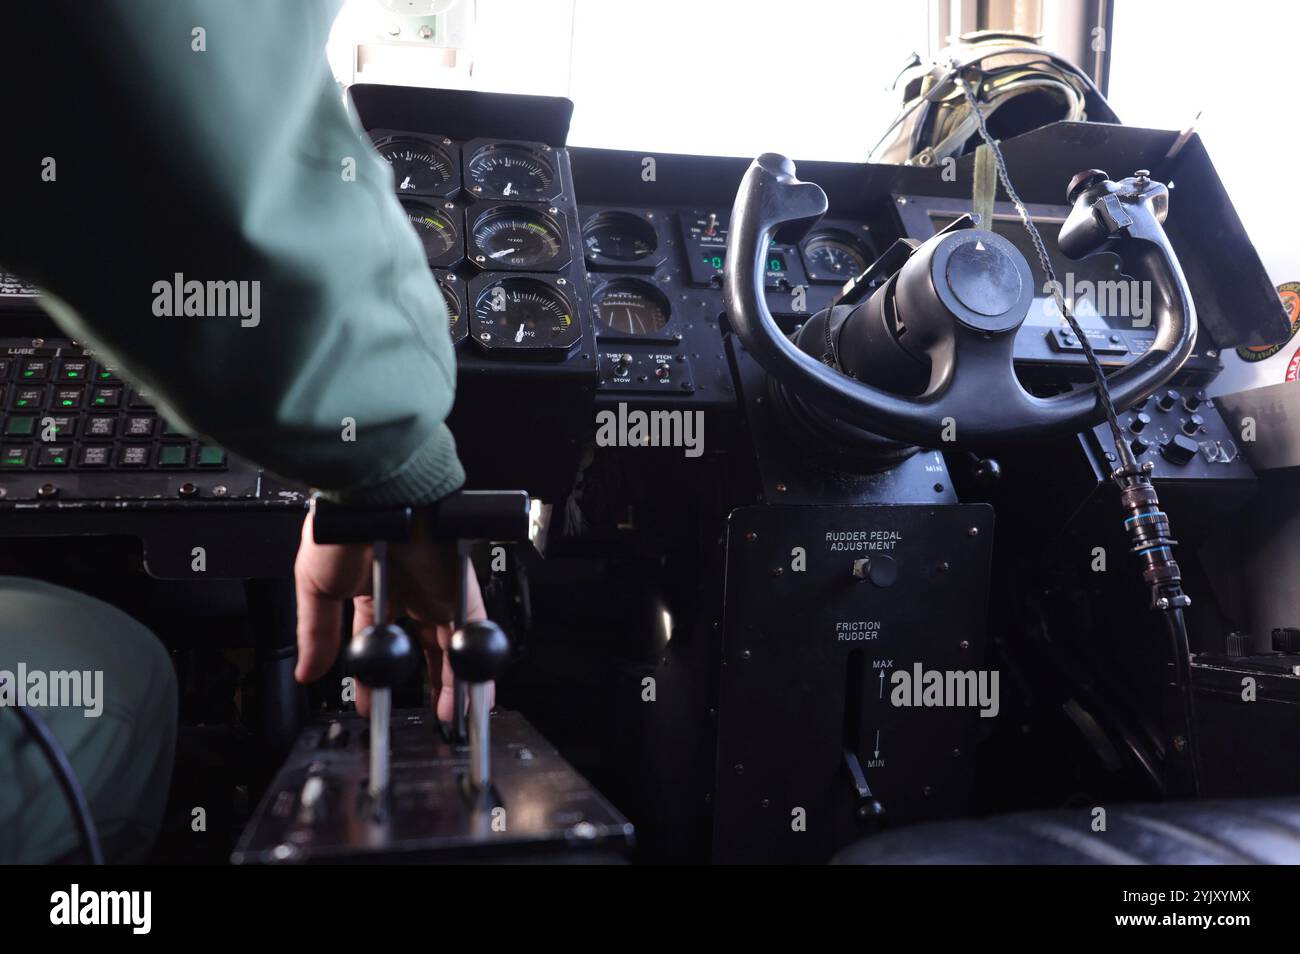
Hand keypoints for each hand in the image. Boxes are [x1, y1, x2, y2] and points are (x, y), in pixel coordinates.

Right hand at [293, 511, 486, 720]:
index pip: (381, 643)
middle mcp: (412, 593)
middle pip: (426, 648)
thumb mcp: (316, 588)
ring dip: (453, 685)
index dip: (378, 676)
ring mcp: (439, 593)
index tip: (372, 704)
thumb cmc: (343, 526)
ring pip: (453, 647)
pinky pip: (476, 633)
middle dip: (426, 685)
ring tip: (450, 717)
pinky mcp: (461, 590)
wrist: (372, 497)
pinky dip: (476, 664)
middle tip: (425, 718)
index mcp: (376, 591)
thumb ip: (316, 633)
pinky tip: (472, 692)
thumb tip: (306, 671)